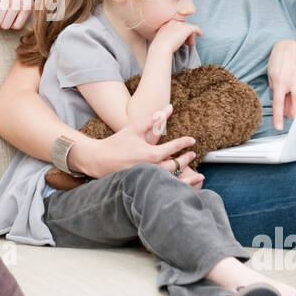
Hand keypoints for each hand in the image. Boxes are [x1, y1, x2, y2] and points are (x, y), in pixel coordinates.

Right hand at [70, 108, 196, 179]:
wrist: (100, 160)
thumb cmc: (117, 143)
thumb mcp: (134, 128)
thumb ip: (151, 120)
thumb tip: (166, 110)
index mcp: (151, 154)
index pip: (174, 147)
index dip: (185, 142)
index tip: (191, 140)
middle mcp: (152, 168)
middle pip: (176, 165)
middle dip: (186, 159)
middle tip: (193, 154)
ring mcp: (148, 178)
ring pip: (172, 179)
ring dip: (186, 177)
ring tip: (196, 174)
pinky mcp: (143, 184)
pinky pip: (163, 186)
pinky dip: (175, 185)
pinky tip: (180, 183)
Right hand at [152, 19, 201, 53]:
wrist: (161, 48)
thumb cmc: (160, 47)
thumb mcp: (162, 39)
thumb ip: (168, 37)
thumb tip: (175, 40)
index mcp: (167, 24)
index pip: (177, 25)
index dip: (180, 32)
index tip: (180, 40)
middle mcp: (174, 22)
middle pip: (184, 26)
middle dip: (186, 34)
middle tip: (187, 43)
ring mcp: (180, 24)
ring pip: (189, 28)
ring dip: (190, 36)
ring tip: (190, 44)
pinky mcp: (187, 28)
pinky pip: (196, 28)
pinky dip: (199, 31)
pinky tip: (200, 35)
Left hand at [267, 39, 295, 130]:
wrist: (289, 46)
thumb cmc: (278, 63)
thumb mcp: (271, 78)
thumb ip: (277, 93)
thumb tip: (285, 110)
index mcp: (280, 81)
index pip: (278, 103)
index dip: (278, 117)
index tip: (279, 128)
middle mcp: (292, 80)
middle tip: (292, 117)